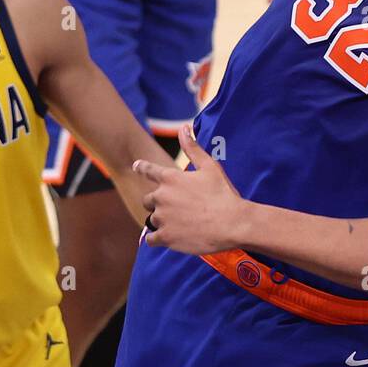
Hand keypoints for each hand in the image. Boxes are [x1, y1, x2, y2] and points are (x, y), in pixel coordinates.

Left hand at [134, 125, 247, 254]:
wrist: (231, 223)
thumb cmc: (222, 193)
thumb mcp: (209, 166)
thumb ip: (193, 148)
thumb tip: (184, 127)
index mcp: (170, 178)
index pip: (148, 170)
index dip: (142, 168)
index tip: (136, 166)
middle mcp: (161, 197)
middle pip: (148, 200)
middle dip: (158, 203)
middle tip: (178, 208)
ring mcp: (162, 218)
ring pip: (152, 220)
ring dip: (162, 221)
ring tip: (181, 224)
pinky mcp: (165, 237)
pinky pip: (151, 239)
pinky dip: (158, 238)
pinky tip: (172, 237)